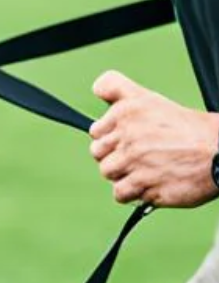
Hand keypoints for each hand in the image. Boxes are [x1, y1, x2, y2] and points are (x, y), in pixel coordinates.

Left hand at [89, 70, 218, 207]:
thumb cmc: (187, 126)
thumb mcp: (148, 98)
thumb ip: (116, 89)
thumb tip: (96, 89)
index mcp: (126, 113)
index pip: (95, 132)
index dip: (111, 137)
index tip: (129, 139)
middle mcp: (128, 137)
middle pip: (98, 154)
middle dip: (115, 155)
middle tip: (138, 155)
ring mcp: (137, 163)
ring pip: (108, 173)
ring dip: (122, 174)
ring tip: (144, 169)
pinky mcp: (147, 186)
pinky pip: (121, 194)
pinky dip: (132, 193)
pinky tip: (148, 184)